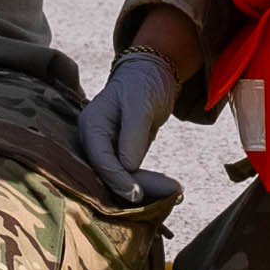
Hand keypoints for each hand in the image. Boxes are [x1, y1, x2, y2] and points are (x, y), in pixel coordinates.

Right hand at [79, 50, 183, 206]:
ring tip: (178, 192)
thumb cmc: (142, 83)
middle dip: (136, 186)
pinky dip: (150, 181)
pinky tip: (172, 189)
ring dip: (148, 187)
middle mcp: (94, 139)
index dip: (116, 179)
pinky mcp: (121, 155)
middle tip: (171, 193)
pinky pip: (132, 174)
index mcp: (92, 124)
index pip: (99, 158)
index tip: (136, 194)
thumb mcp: (140, 104)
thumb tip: (127, 167)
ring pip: (122, 176)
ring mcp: (107, 148)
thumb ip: (132, 134)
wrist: (150, 75)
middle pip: (109, 172)